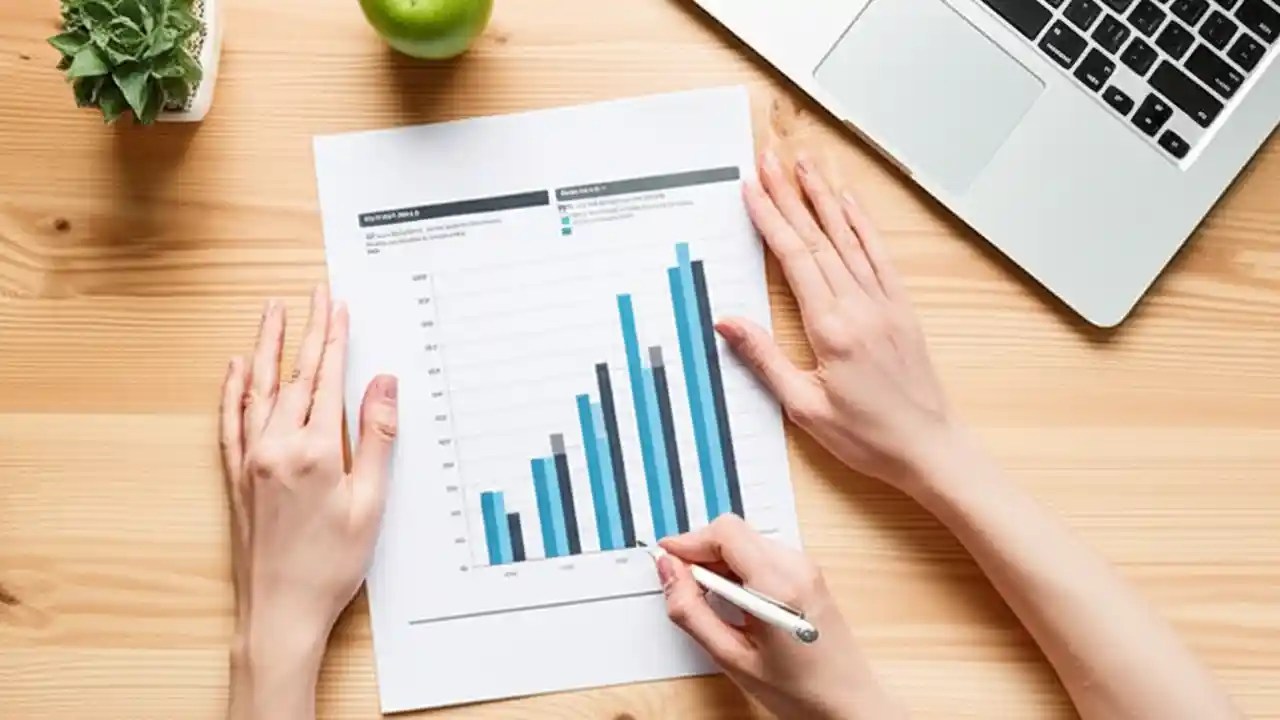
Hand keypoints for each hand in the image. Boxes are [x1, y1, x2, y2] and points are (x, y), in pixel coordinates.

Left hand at [219, 287, 397, 718]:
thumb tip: (385, 384)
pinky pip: (231, 422)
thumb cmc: (331, 566)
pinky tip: (236, 370)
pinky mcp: (236, 478)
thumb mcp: (371, 503)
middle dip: (305, 331)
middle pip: (293, 376)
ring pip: (257, 390)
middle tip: (312, 295)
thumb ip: (378, 438)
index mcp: (315, 451)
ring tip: (271, 313)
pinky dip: (233, 392)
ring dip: (265, 348)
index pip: (327, 380)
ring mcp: (251, 461)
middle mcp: (276, 448)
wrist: (280, 612)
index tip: (338, 306)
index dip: (334, 339)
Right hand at [658, 516, 904, 719]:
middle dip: (702, 553)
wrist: (848, 705)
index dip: (689, 542)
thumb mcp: (732, 657)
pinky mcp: (809, 575)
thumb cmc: (800, 691)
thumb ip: (691, 611)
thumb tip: (669, 572)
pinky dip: (740, 569)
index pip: (725, 532)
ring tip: (712, 603)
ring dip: (721, 563)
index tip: (668, 560)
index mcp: (778, 584)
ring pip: (747, 542)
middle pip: (735, 533)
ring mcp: (807, 568)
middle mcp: (797, 566)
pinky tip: (736, 603)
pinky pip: (763, 555)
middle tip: (684, 587)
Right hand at [717, 150, 953, 490]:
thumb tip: (727, 321)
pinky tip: (849, 201)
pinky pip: (878, 255)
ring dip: (824, 196)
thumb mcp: (804, 408)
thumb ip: (764, 359)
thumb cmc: (867, 437)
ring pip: (849, 237)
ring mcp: (884, 303)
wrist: (930, 449)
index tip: (751, 187)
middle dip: (790, 193)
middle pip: (818, 237)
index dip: (771, 218)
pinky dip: (862, 224)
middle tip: (769, 157)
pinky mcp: (901, 309)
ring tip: (805, 163)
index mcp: (832, 328)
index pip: (795, 258)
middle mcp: (860, 305)